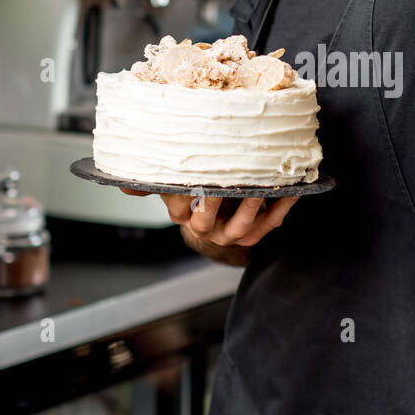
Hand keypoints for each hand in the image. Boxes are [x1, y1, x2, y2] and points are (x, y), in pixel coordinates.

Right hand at [119, 188, 299, 247]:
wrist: (216, 214)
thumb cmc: (194, 190)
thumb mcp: (172, 184)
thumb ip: (153, 182)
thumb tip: (122, 185)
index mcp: (183, 217)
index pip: (177, 210)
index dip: (182, 198)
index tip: (190, 181)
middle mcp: (206, 230)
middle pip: (207, 221)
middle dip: (215, 202)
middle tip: (224, 182)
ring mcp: (231, 233)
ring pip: (241, 226)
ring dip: (251, 206)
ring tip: (260, 186)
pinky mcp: (255, 232)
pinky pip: (269, 223)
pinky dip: (281, 207)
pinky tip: (292, 190)